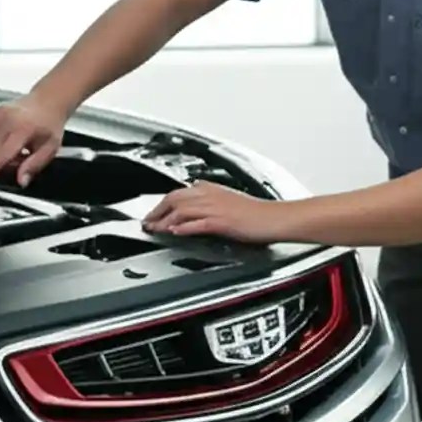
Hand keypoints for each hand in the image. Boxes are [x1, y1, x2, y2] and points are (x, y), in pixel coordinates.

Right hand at [0, 95, 67, 185]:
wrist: (47, 103)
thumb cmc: (49, 124)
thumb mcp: (50, 149)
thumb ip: (33, 166)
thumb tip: (21, 181)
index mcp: (22, 128)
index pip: (1, 153)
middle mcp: (6, 118)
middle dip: (1, 165)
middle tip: (19, 160)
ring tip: (12, 151)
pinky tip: (1, 144)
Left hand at [142, 181, 289, 243]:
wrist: (274, 218)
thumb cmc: (257, 213)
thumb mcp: (229, 202)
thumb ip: (210, 204)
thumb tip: (193, 213)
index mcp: (211, 190)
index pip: (179, 192)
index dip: (162, 203)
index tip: (153, 214)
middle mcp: (211, 195)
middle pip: (175, 198)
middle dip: (157, 210)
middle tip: (147, 223)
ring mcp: (216, 208)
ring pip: (182, 210)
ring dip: (164, 220)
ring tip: (154, 229)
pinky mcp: (222, 221)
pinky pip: (198, 223)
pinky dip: (184, 227)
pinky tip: (174, 232)